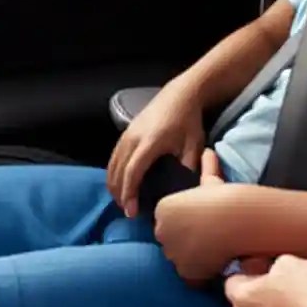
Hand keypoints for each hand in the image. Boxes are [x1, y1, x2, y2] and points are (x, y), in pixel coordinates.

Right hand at [106, 84, 205, 217]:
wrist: (180, 94)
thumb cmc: (189, 120)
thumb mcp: (194, 144)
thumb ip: (189, 167)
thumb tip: (184, 190)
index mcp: (150, 143)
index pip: (132, 172)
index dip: (129, 194)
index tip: (131, 211)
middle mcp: (133, 138)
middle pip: (118, 171)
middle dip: (120, 194)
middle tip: (128, 212)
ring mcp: (126, 134)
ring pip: (112, 164)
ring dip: (114, 184)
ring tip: (123, 201)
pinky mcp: (125, 132)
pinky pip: (113, 156)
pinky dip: (113, 172)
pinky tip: (120, 183)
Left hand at [154, 178, 240, 283]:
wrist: (237, 218)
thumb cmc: (226, 197)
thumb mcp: (213, 181)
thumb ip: (207, 171)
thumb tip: (209, 152)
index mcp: (162, 209)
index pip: (168, 223)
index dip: (186, 224)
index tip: (204, 221)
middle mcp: (162, 231)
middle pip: (171, 242)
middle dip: (186, 242)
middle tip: (211, 236)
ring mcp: (173, 253)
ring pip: (181, 260)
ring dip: (194, 258)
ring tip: (217, 251)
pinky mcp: (187, 272)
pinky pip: (192, 278)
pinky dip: (202, 275)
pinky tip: (216, 266)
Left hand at [225, 255, 306, 306]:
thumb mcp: (289, 261)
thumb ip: (273, 264)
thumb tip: (275, 268)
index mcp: (242, 300)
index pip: (232, 281)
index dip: (249, 268)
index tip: (263, 262)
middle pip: (249, 302)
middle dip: (263, 289)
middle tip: (284, 276)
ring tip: (301, 293)